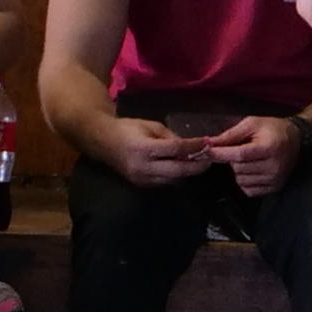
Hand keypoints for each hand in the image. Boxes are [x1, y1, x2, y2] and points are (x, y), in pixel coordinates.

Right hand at [97, 112, 214, 185]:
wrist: (102, 142)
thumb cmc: (127, 129)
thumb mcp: (151, 125)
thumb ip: (171, 137)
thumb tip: (191, 146)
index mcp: (143, 148)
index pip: (175, 149)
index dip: (194, 146)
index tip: (208, 143)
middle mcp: (143, 167)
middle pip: (178, 171)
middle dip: (197, 166)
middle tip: (209, 159)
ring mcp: (142, 179)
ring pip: (174, 179)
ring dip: (188, 172)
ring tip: (199, 162)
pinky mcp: (142, 185)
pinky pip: (165, 182)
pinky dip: (177, 175)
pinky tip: (183, 167)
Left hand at [210, 110, 300, 196]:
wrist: (297, 139)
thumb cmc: (273, 129)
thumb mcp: (252, 124)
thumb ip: (230, 134)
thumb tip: (209, 143)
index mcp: (269, 148)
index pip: (240, 155)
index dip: (221, 154)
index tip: (206, 151)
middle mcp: (274, 166)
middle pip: (238, 168)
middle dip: (232, 159)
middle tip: (239, 150)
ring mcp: (275, 179)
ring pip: (241, 180)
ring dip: (239, 171)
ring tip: (248, 160)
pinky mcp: (274, 187)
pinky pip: (249, 191)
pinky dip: (245, 181)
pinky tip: (252, 171)